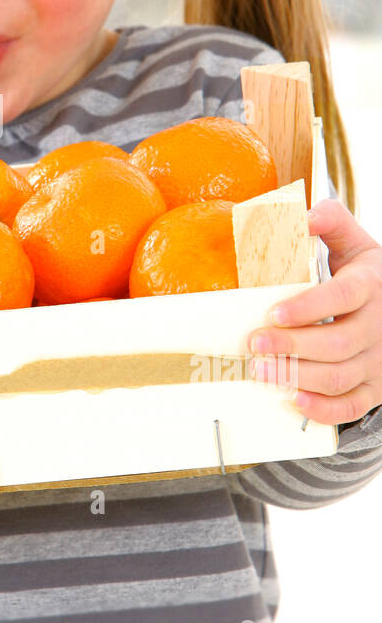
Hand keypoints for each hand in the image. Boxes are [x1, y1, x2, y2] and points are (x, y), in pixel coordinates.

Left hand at [248, 199, 381, 425]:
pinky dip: (323, 408)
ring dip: (298, 376)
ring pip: (340, 376)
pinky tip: (294, 398)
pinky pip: (352, 406)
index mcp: (370, 286)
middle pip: (337, 342)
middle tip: (253, 343)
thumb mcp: (355, 243)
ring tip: (260, 369)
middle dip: (292, 345)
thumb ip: (330, 221)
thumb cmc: (365, 275)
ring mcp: (378, 360)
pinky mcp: (375, 387)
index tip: (274, 312)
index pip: (343, 297)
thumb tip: (301, 214)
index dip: (309, 306)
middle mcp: (378, 326)